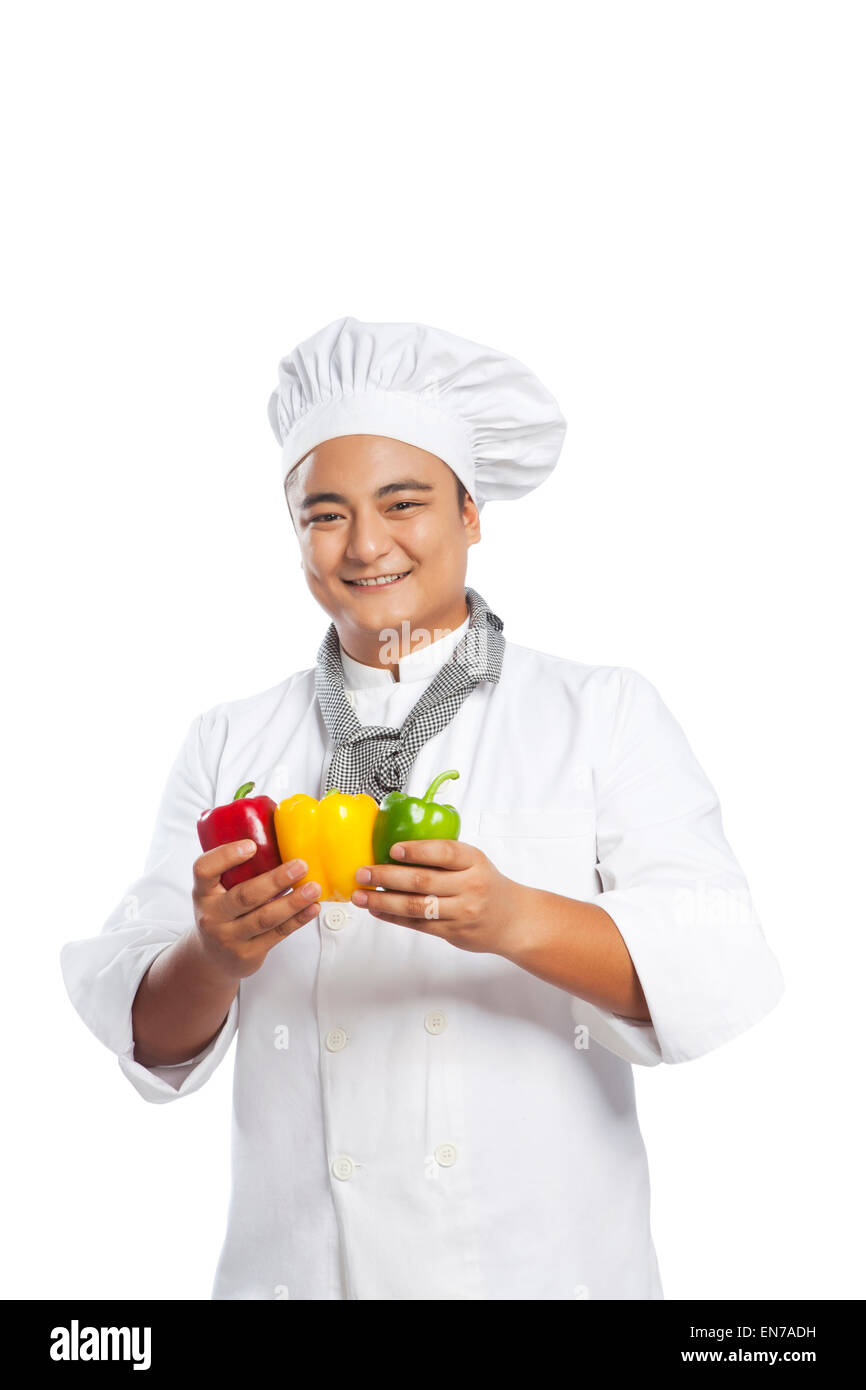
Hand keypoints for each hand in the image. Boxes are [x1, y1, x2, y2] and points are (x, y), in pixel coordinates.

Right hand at [191, 839, 321, 980]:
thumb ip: (235, 869)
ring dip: (293, 901)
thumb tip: (276, 829)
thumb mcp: (216, 891)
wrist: (211, 957)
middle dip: (275, 880)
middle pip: (244, 896)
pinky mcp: (247, 953)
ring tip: (313, 887)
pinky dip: (298, 920)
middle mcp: (212, 915)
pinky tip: (312, 907)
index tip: (251, 845)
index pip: (204, 870)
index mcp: (203, 891)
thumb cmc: (221, 912)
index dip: (226, 856)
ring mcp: (229, 937)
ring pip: (265, 918)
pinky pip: (277, 934)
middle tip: (300, 864)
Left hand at [350, 839, 526, 954]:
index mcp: (474, 861)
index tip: (392, 850)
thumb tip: (395, 851)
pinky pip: (417, 924)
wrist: (513, 920)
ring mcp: (462, 911)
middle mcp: (470, 886)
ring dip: (383, 901)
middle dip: (386, 877)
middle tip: (362, 873)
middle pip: (422, 881)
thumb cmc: (486, 884)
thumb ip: (444, 857)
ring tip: (361, 896)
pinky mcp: (453, 932)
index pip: (444, 852)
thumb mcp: (474, 862)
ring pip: (416, 906)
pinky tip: (377, 910)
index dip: (417, 851)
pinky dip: (393, 917)